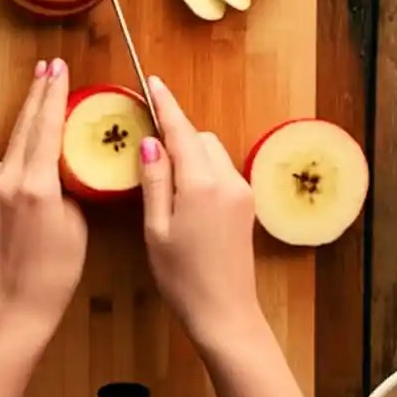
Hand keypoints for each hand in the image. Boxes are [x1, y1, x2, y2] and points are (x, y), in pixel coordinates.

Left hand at [0, 57, 86, 343]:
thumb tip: (65, 167)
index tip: (57, 69)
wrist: (16, 308)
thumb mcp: (76, 224)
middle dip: (33, 95)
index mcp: (36, 185)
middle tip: (44, 70)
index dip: (52, 94)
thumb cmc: (55, 274)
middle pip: (19, 127)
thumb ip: (69, 187)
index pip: (46, 127)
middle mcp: (4, 183)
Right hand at [139, 76, 262, 344]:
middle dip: (177, 136)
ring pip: (213, 154)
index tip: (153, 82)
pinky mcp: (247, 206)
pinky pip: (222, 173)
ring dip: (191, 155)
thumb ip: (154, 180)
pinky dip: (203, 172)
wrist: (225, 314)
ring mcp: (242, 193)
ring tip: (165, 180)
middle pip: (200, 139)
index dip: (166, 105)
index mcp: (201, 184)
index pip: (182, 131)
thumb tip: (151, 141)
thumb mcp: (156, 229)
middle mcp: (228, 181)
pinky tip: (186, 196)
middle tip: (149, 150)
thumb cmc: (182, 278)